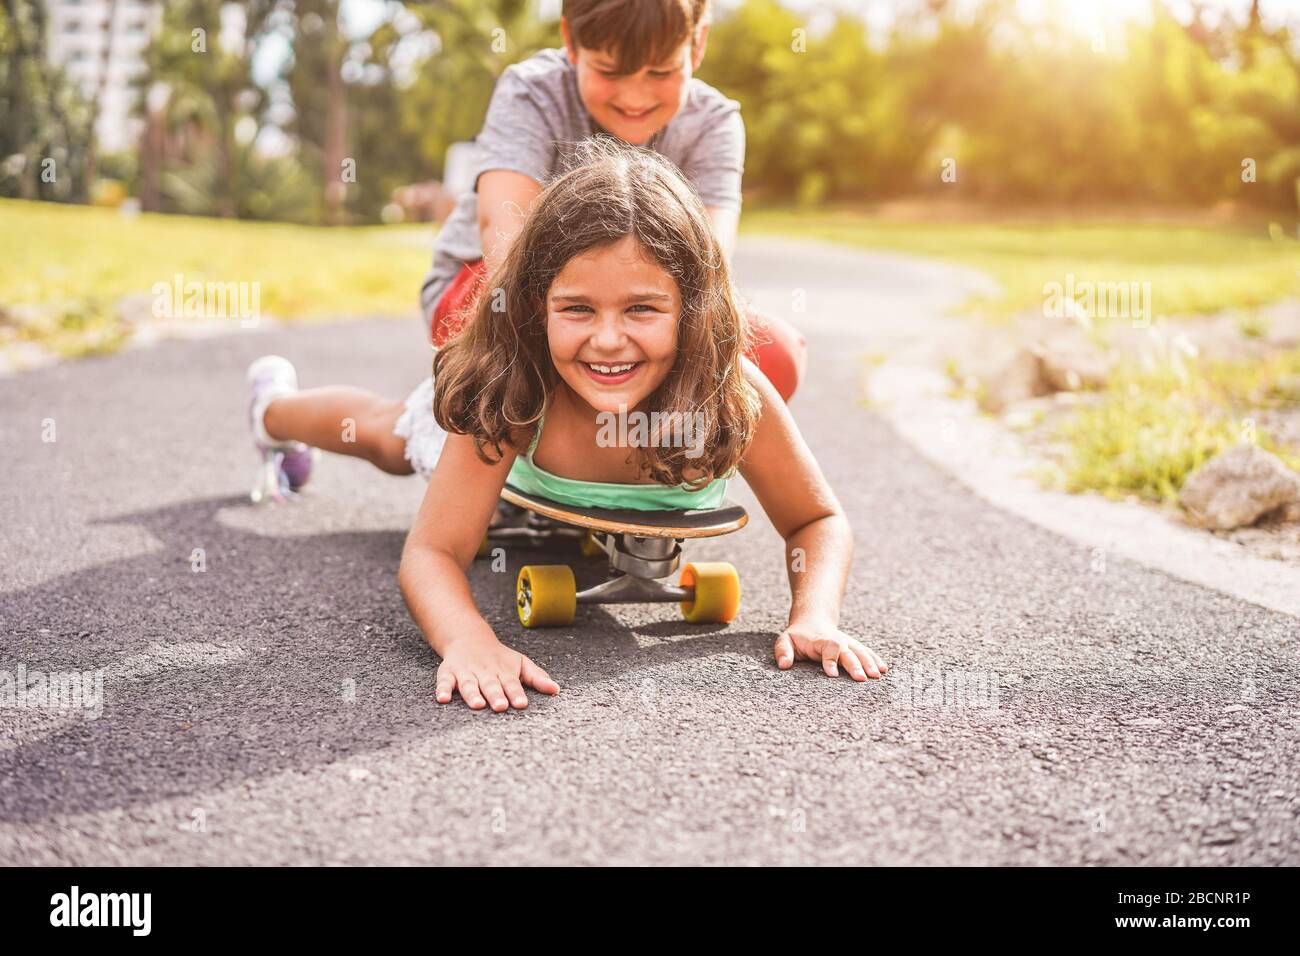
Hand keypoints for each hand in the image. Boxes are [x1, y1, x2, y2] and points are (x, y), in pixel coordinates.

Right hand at [435, 636, 558, 710]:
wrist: (469, 637)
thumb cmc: (499, 657)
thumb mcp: (520, 663)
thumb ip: (537, 678)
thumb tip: (556, 690)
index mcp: (504, 671)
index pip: (511, 683)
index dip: (516, 693)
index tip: (521, 704)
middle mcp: (485, 672)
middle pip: (490, 684)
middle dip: (495, 695)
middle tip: (500, 706)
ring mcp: (466, 672)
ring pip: (468, 684)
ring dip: (472, 694)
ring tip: (477, 704)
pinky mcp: (448, 673)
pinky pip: (444, 681)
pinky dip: (442, 689)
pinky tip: (443, 699)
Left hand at [774, 618, 887, 680]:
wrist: (812, 620)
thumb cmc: (798, 636)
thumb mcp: (785, 640)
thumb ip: (783, 651)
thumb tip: (783, 665)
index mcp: (820, 640)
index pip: (828, 648)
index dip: (830, 660)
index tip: (832, 674)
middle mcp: (837, 641)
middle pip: (848, 651)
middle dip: (855, 665)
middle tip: (861, 679)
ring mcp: (847, 643)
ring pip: (860, 651)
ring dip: (869, 663)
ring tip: (877, 676)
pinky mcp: (853, 646)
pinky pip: (866, 652)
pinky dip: (875, 659)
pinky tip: (884, 669)